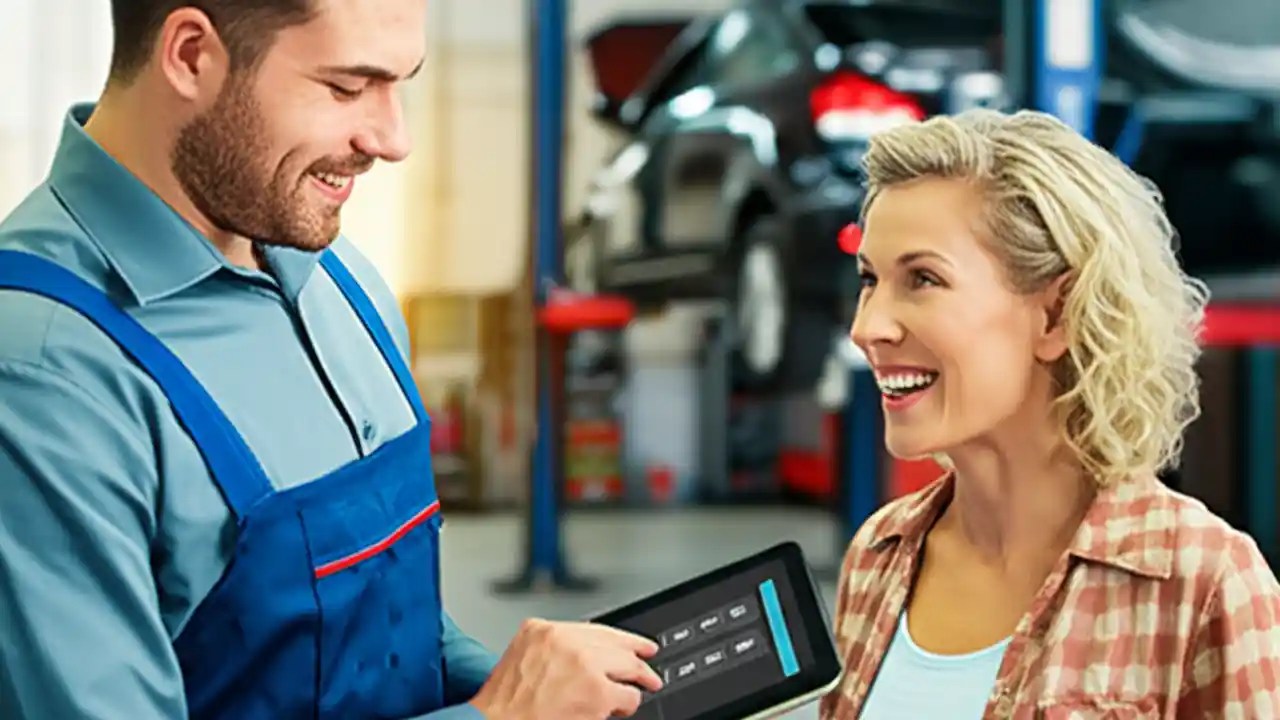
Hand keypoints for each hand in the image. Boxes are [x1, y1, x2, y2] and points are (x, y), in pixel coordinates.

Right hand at [469, 618, 663, 718]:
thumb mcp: (522, 655)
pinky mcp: (598, 692)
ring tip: (642, 688)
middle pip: (617, 644)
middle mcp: (566, 641)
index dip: (623, 638)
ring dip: (635, 682)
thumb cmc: (505, 702)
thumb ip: (552, 645)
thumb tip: (584, 648)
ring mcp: (584, 665)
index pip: (596, 628)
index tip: (638, 644)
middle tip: (650, 670)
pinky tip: (619, 709)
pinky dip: (626, 705)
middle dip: (638, 659)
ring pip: (628, 667)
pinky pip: (628, 696)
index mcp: (544, 630)